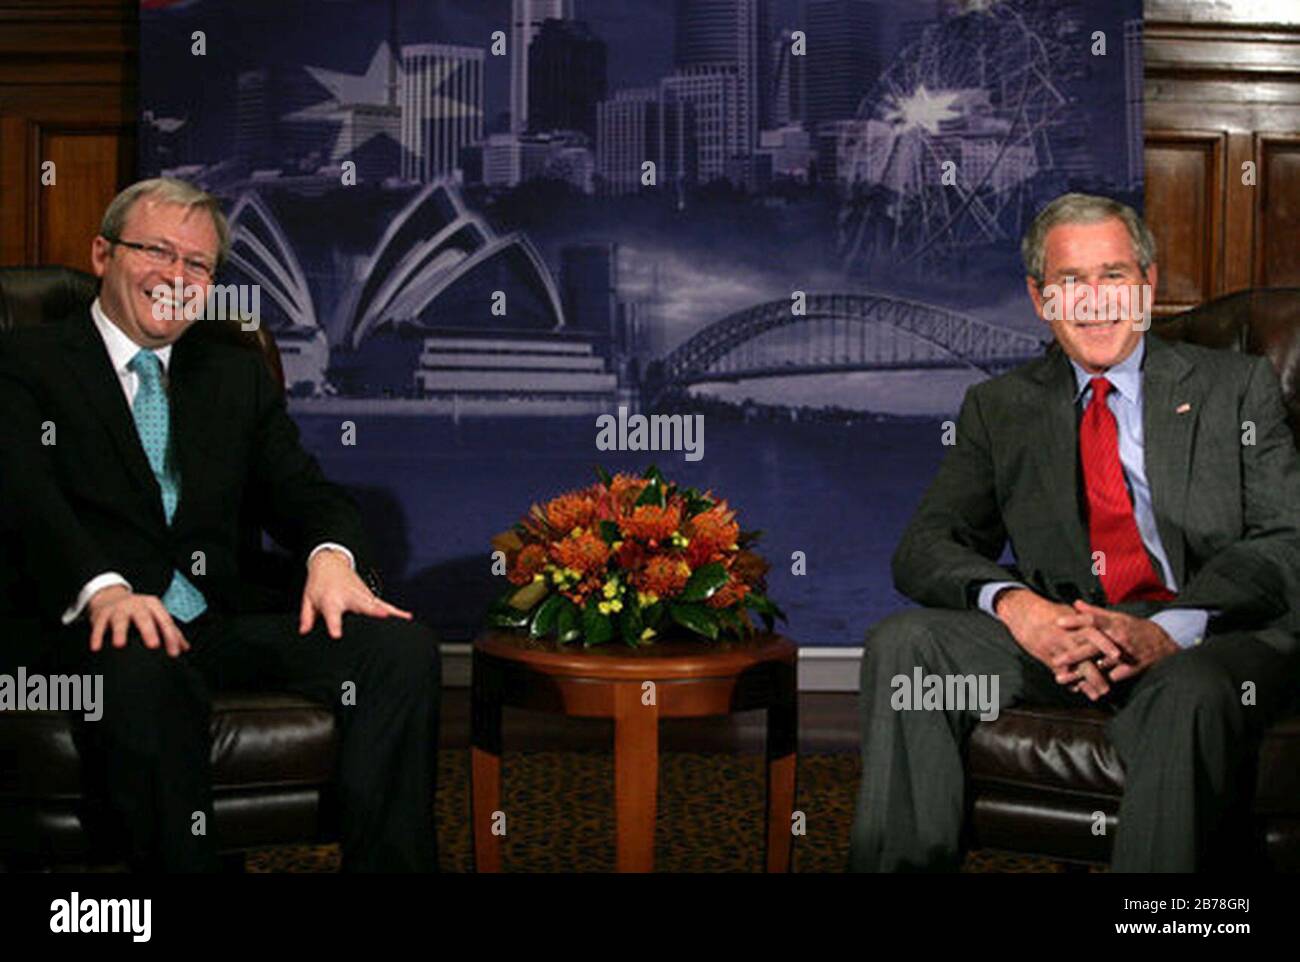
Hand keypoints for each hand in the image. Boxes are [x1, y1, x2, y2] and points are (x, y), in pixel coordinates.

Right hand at [87, 585, 189, 656]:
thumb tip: (184, 648)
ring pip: (119, 620)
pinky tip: (96, 647)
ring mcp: (118, 609)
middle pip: (144, 618)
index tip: (174, 653)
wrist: (111, 596)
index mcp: (153, 605)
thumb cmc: (139, 611)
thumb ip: (170, 631)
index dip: (171, 637)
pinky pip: (98, 626)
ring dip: (120, 632)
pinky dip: (97, 636)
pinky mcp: (102, 614)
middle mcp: (137, 605)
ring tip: (120, 645)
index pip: (165, 621)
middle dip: (149, 631)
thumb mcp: (155, 615)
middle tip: (153, 645)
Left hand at [299, 548, 412, 638]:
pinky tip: (407, 616)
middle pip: (362, 605)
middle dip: (372, 610)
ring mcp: (362, 595)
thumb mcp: (308, 598)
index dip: (334, 625)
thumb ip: (307, 616)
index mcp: (331, 599)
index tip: (337, 635)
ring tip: (404, 619)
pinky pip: (384, 604)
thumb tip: (304, 633)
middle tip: (383, 616)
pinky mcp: (369, 596)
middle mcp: (349, 597)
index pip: (333, 614)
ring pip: (378, 604)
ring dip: (390, 611)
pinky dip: (396, 610)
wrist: (330, 561)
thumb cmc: (318, 583)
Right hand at [994, 588, 1122, 700]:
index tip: (1117, 656)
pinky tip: (1078, 689)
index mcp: (1073, 624)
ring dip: (1085, 683)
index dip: (1105, 645)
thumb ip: (1084, 621)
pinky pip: (1060, 672)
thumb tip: (1100, 625)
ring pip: (1072, 669)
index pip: (1093, 635)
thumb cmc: (1047, 611)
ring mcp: (1055, 648)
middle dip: (1095, 674)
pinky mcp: (1046, 656)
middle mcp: (1065, 637)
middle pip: (1083, 657)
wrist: (1022, 612)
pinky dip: (1069, 681)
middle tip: (1107, 688)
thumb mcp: (1068, 612)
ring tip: (1096, 695)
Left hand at [1052, 600, 1178, 684]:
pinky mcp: (1130, 670)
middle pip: (1093, 647)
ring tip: (1061, 678)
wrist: (1162, 645)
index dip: (1076, 621)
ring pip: (1099, 667)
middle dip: (1073, 655)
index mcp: (1116, 625)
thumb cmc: (1135, 629)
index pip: (1093, 621)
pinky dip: (1095, 683)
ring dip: (1079, 674)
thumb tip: (1076, 603)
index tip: (1058, 623)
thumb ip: (1095, 612)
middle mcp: (1119, 640)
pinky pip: (1109, 678)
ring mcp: (1125, 657)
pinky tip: (1079, 688)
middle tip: (1055, 660)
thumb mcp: (1118, 617)